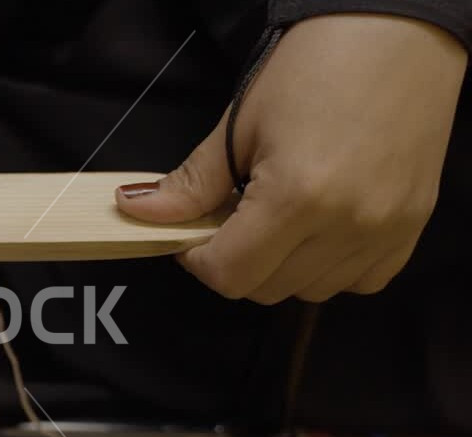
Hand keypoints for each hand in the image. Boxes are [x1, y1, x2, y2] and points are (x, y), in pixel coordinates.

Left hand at [116, 15, 466, 303]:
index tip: (194, 233)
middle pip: (266, 289)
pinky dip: (330, 265)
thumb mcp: (241, 124)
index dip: (198, 259)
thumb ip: (191, 183)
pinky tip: (320, 224)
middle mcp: (348, 225)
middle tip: (234, 214)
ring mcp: (386, 232)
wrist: (399, 35)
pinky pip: (358, 280)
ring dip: (283, 266)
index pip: (229, 274)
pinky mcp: (412, 230)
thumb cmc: (319, 64)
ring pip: (310, 290)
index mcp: (298, 197)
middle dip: (237, 260)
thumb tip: (136, 211)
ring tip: (280, 212)